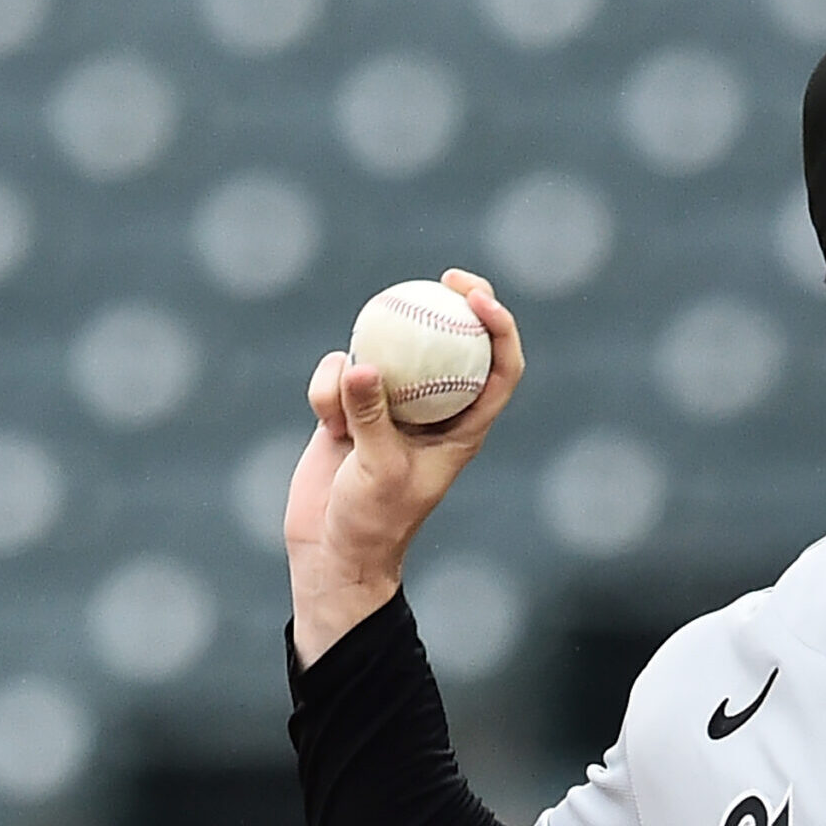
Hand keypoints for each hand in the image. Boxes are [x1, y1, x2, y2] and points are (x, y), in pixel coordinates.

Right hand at [287, 268, 525, 666]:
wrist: (330, 549)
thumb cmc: (373, 521)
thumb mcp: (378, 470)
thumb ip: (371, 416)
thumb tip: (365, 365)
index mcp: (464, 428)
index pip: (499, 369)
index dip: (501, 328)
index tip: (479, 298)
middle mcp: (433, 410)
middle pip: (455, 343)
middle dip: (457, 303)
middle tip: (447, 276)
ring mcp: (389, 406)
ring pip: (384, 354)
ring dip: (359, 370)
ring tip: (342, 420)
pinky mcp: (348, 408)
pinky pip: (339, 374)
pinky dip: (327, 388)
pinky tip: (324, 421)